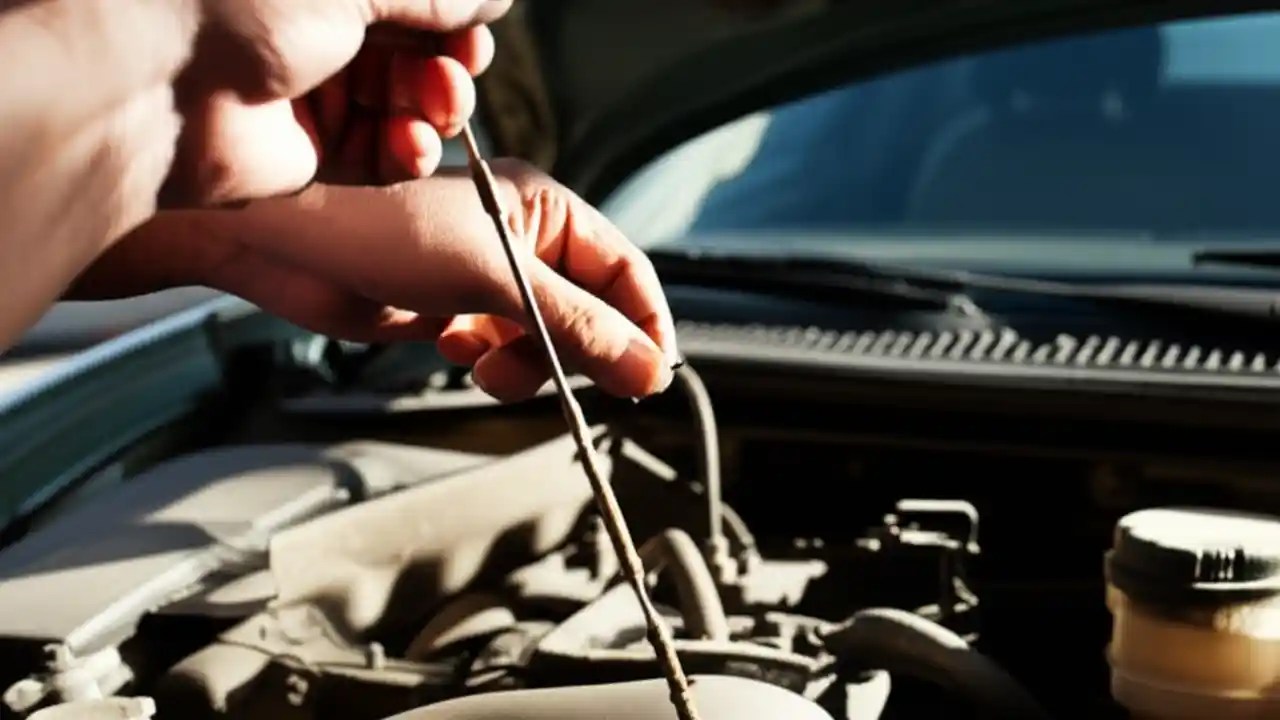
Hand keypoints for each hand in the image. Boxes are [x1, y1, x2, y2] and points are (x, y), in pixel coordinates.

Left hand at [94, 161, 677, 400]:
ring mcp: (482, 280)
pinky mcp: (447, 312)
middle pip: (588, 313)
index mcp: (541, 209)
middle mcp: (518, 242)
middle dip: (574, 351)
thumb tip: (645, 367)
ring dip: (525, 364)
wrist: (279, 246)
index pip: (623, 271)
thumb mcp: (493, 276)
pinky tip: (452, 347)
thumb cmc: (372, 224)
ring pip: (542, 342)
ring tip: (487, 362)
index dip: (644, 324)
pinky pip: (497, 353)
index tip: (650, 374)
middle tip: (556, 374)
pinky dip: (485, 363)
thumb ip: (576, 326)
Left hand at [163, 0, 511, 205]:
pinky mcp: (309, 151)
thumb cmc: (234, 0)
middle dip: (451, 61)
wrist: (154, 84)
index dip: (456, 13)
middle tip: (460, 69)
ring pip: (408, 104)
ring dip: (438, 109)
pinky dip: (408, 153)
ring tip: (439, 110)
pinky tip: (412, 145)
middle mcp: (316, 23)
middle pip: (418, 48)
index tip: (479, 27)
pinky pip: (382, 156)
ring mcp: (312, 87)